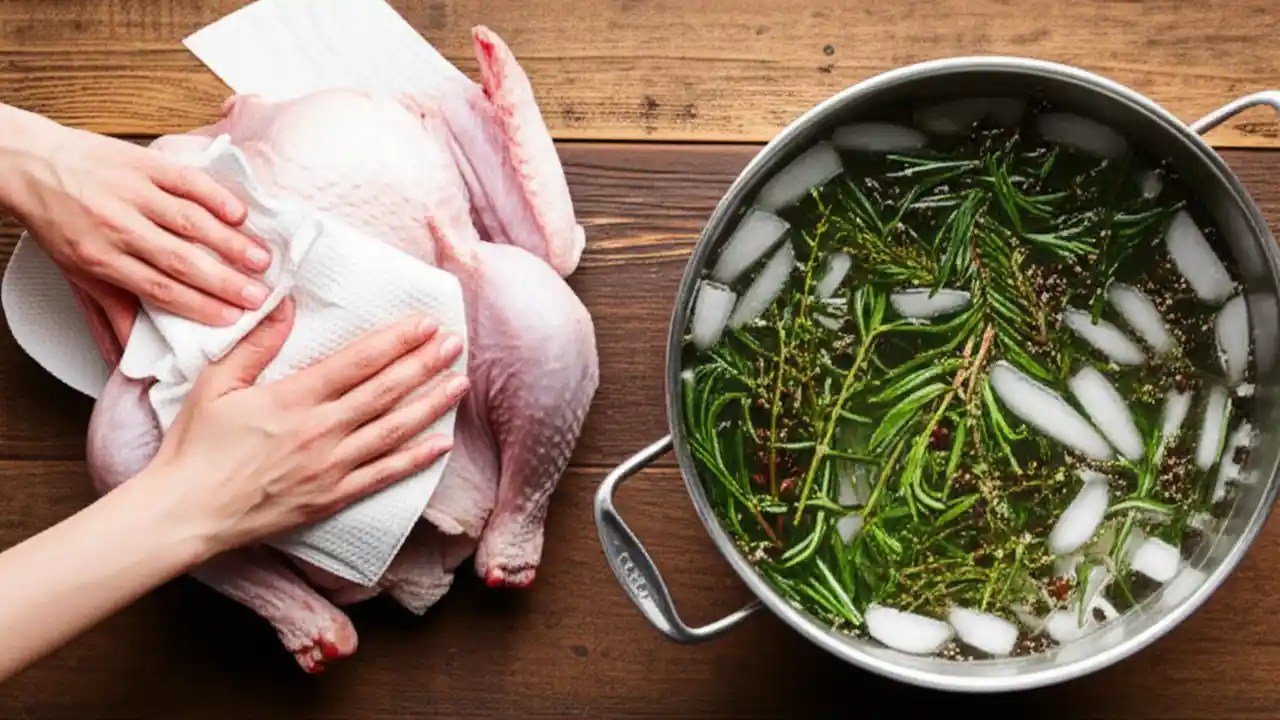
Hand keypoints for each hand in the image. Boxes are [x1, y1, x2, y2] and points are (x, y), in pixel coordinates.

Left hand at [0, 108, 270, 325]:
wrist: (28, 163)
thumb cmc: (58, 220)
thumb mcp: (77, 272)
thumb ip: (111, 311)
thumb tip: (131, 355)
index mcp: (101, 258)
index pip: (158, 288)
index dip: (198, 305)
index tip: (231, 318)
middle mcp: (118, 226)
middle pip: (179, 260)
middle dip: (223, 281)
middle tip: (258, 296)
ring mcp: (132, 192)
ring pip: (188, 221)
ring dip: (229, 242)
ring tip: (261, 260)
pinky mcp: (143, 164)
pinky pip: (186, 181)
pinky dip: (215, 196)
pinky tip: (239, 214)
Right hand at [140, 299, 469, 553]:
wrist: (187, 512)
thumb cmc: (197, 445)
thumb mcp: (217, 383)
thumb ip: (256, 343)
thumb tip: (287, 302)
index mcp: (293, 398)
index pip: (358, 362)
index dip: (396, 341)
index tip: (424, 322)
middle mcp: (320, 430)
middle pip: (385, 391)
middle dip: (424, 364)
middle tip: (455, 342)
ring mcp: (330, 466)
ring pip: (393, 430)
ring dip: (430, 405)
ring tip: (459, 383)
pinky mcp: (332, 496)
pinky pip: (383, 475)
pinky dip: (415, 460)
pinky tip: (441, 444)